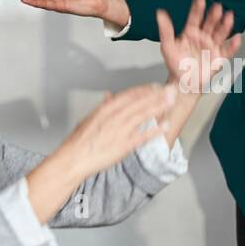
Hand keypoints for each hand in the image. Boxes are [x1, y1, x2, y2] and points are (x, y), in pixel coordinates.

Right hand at [55, 82, 177, 179]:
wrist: (72, 159)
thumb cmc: (78, 142)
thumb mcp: (89, 118)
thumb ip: (102, 107)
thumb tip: (109, 96)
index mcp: (105, 109)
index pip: (128, 95)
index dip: (144, 90)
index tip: (155, 87)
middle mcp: (113, 117)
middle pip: (139, 102)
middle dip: (157, 95)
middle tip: (171, 89)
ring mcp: (119, 131)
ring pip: (143, 115)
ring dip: (159, 106)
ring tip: (172, 101)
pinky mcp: (123, 146)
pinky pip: (142, 136)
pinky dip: (155, 130)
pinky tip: (165, 125)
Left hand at [157, 0, 242, 94]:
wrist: (183, 83)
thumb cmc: (176, 65)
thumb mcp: (168, 47)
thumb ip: (165, 30)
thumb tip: (160, 13)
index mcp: (191, 32)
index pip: (195, 17)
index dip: (198, 7)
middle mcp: (203, 37)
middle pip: (210, 23)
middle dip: (214, 15)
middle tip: (217, 7)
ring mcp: (212, 46)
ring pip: (220, 33)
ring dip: (225, 25)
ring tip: (228, 16)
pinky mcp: (219, 57)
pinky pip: (227, 50)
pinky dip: (233, 45)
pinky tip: (236, 38)